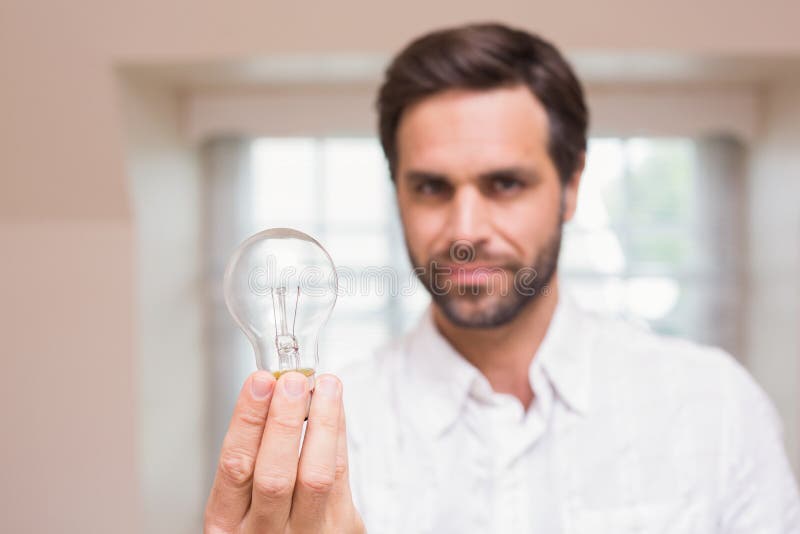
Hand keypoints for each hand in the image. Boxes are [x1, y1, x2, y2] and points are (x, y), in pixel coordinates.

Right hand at [204, 370, 364, 533]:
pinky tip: (335, 409)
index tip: (259, 383)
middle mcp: (264, 532)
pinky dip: (337, 434)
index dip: (247, 420)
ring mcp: (306, 533)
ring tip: (325, 387)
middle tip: (291, 382)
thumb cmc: (268, 525)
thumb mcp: (242, 501)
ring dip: (322, 422)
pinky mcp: (341, 527)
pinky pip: (341, 475)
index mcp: (229, 522)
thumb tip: (273, 391)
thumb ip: (254, 454)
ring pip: (315, 475)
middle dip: (283, 421)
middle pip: (273, 475)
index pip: (235, 467)